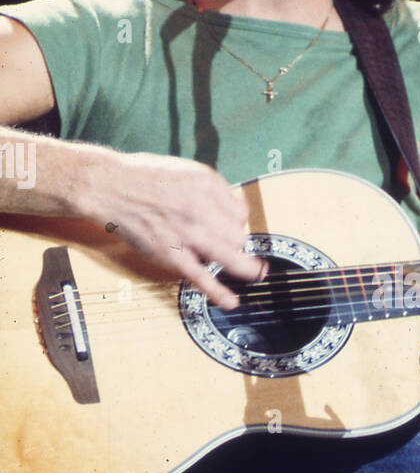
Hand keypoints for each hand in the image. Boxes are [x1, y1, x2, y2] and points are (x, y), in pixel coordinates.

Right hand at [80, 152, 264, 308]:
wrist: (108, 187)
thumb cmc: (145, 177)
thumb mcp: (188, 170)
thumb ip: (216, 189)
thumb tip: (239, 210)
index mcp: (206, 185)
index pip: (240, 213)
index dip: (237, 221)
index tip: (229, 226)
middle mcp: (200, 208)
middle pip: (238, 235)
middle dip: (237, 241)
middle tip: (230, 244)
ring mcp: (187, 233)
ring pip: (230, 255)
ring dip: (247, 268)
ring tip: (257, 274)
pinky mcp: (171, 254)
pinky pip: (200, 278)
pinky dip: (218, 292)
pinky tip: (231, 301)